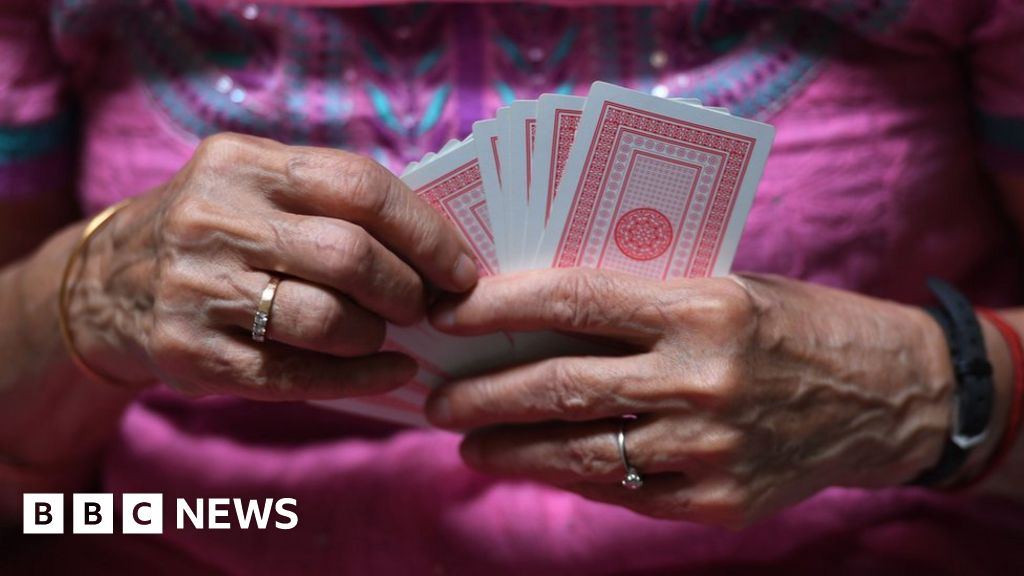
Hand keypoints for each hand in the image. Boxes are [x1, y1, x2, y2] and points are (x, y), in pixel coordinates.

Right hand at [70, 133, 477, 399]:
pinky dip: (360, 378)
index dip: (426, 232)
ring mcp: (197, 289)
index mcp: (243, 163)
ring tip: (386, 333)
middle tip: (424, 305)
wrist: (105, 286)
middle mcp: (214, 219)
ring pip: (326, 320)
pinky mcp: (190, 354)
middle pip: (350, 256)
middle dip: (408, 289)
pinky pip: (295, 376)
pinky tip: (390, 372)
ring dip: (378, 334)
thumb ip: (332, 201)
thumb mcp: (255, 188)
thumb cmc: (216, 232)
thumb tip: (439, 243)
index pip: (360, 186)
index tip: (461, 267)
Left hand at [425, 269, 953, 527]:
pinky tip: (538, 467)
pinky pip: (623, 493)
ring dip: (512, 450)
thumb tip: (538, 316)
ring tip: (470, 443)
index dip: (500, 306)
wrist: (885, 393)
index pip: (575, 299)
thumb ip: (641, 302)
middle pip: (561, 386)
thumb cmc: (794, 324)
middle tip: (437, 398)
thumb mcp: (724, 287)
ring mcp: (711, 448)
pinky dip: (570, 478)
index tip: (449, 313)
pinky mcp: (721, 501)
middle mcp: (703, 378)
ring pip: (581, 450)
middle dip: (483, 394)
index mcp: (703, 306)